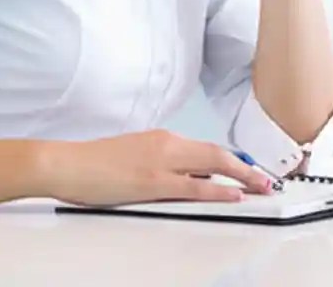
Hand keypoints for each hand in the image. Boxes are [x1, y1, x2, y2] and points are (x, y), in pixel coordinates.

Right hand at [39, 130, 274, 205]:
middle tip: (266, 180)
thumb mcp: (135, 157)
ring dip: (241, 176)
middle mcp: (167, 144)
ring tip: (260, 187)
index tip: (250, 169)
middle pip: (217, 154)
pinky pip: (193, 186)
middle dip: (246, 167)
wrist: (66, 163)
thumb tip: (187, 179)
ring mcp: (160, 161)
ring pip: (212, 165)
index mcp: (163, 139)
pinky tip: (233, 194)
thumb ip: (163, 164)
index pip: (207, 149)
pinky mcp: (151, 181)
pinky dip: (217, 190)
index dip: (233, 160)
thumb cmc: (94, 163)